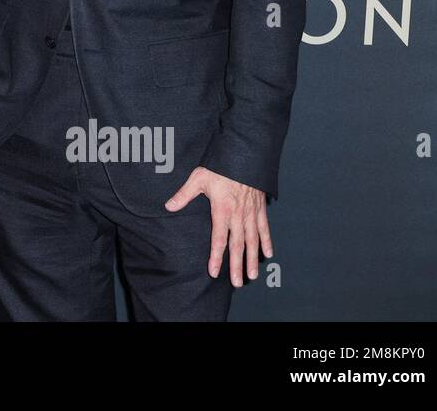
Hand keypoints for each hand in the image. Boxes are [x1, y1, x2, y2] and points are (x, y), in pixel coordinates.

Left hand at [165, 166, 272, 286]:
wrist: (244, 154)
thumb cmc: (219, 166)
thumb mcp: (198, 178)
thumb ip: (183, 195)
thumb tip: (168, 206)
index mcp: (222, 209)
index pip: (219, 238)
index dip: (216, 256)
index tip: (213, 271)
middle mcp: (239, 215)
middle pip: (238, 245)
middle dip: (237, 265)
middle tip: (237, 282)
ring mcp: (251, 212)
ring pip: (253, 240)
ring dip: (253, 258)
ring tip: (252, 275)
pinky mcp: (260, 207)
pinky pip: (264, 228)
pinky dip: (267, 241)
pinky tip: (268, 254)